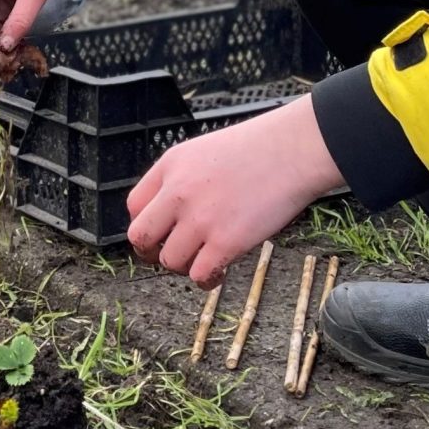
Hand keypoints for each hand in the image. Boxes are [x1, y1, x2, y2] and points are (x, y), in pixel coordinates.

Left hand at [126, 97, 342, 287]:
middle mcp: (177, 193)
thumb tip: (173, 216)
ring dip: (183, 268)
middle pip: (141, 237)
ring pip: (169, 261)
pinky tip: (219, 273)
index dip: (146, 225)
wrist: (294, 150)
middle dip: (151, 253)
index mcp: (171, 166)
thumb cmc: (259, 149)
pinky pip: (199, 275)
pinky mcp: (225, 241)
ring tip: (203, 262)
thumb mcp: (204, 151)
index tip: (160, 234)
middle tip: (170, 256)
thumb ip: (182, 179)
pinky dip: (206, 280)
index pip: (134, 207)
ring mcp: (200, 218)